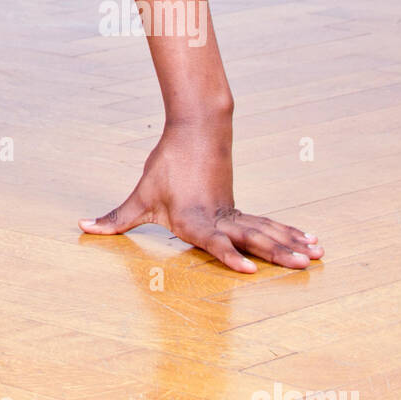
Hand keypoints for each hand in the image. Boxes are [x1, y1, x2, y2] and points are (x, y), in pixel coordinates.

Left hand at [78, 121, 321, 272]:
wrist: (195, 130)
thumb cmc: (166, 166)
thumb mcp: (140, 195)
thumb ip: (115, 218)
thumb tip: (83, 228)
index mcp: (193, 219)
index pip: (212, 241)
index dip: (228, 256)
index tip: (248, 269)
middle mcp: (218, 218)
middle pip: (252, 237)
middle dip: (278, 253)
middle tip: (303, 264)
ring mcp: (233, 213)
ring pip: (267, 230)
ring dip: (292, 243)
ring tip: (317, 254)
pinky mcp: (241, 210)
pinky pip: (269, 224)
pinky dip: (291, 233)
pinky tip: (312, 241)